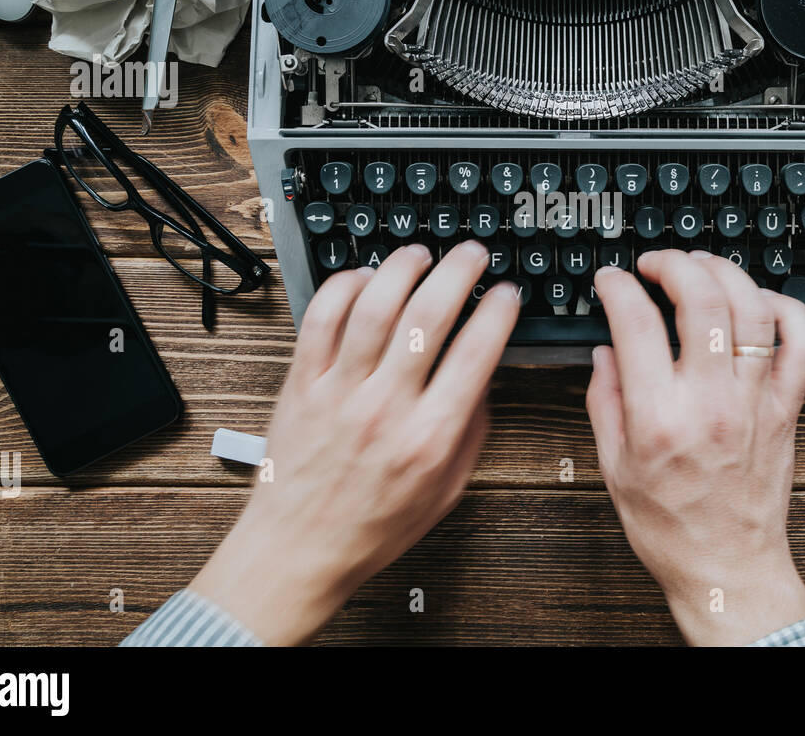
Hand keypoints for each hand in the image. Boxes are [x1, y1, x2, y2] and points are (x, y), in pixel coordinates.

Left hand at [190, 241, 518, 643]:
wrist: (298, 549)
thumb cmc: (371, 527)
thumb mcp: (445, 491)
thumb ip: (470, 432)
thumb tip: (483, 379)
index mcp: (429, 436)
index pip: (476, 353)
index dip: (498, 312)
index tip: (505, 294)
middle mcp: (385, 407)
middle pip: (428, 315)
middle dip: (458, 271)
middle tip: (471, 254)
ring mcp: (339, 391)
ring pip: (374, 306)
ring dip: (403, 268)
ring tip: (420, 255)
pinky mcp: (301, 384)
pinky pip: (321, 318)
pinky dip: (344, 287)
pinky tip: (364, 279)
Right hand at [587, 250, 804, 645]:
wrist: (727, 569)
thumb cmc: (670, 528)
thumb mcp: (613, 467)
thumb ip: (605, 401)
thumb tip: (605, 351)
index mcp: (659, 417)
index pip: (636, 324)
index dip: (617, 287)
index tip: (610, 281)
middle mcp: (712, 403)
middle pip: (703, 301)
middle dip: (674, 265)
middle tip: (655, 264)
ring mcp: (755, 403)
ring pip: (754, 311)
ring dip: (726, 274)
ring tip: (702, 268)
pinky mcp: (786, 409)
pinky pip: (802, 344)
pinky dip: (787, 310)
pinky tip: (759, 302)